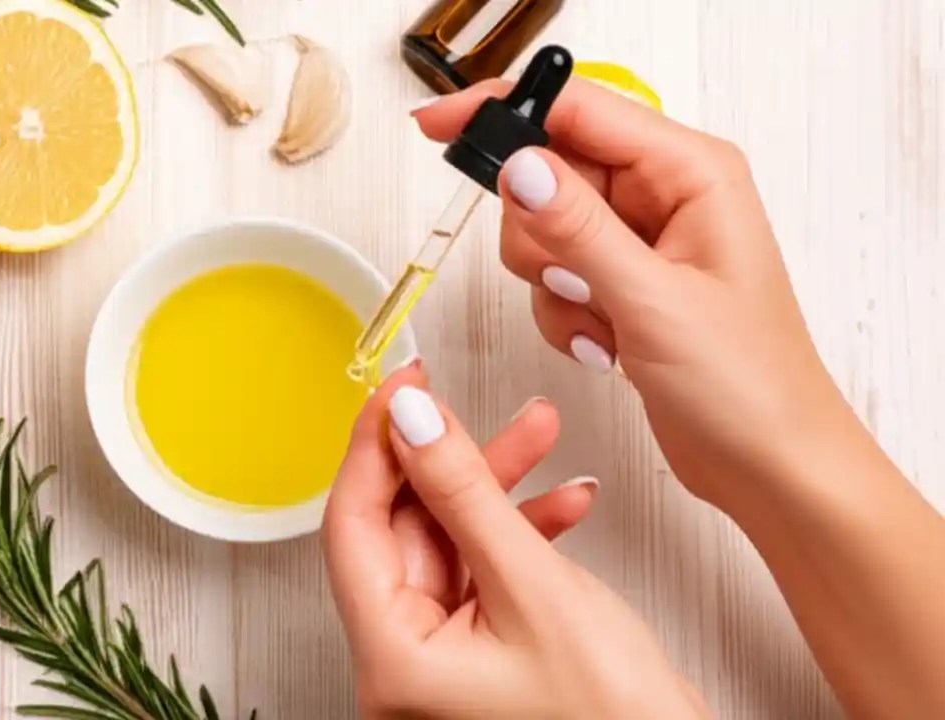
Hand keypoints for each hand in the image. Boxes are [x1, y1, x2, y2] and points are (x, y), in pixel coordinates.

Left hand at [323, 365, 706, 717]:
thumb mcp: (533, 584)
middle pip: (402, 527)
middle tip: (472, 404)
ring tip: (542, 432)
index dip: (373, 445)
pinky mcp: (480, 647)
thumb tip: (412, 421)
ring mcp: (441, 656)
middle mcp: (403, 661)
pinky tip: (563, 500)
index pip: (351, 525)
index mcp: (391, 659)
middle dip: (450, 461)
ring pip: (448, 539)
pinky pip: (483, 567)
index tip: (401, 388)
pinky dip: (519, 529)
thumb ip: (465, 493)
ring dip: (494, 486)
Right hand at [414, 78, 854, 505]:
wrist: (770, 464)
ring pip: (542, 227)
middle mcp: (665, 196)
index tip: (440, 127)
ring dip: (553, 282)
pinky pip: (553, 275)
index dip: (505, 111)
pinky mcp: (622, 283)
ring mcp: (640, 242)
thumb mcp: (654, 302)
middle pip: (551, 168)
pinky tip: (607, 345)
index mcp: (691, 173)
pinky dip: (562, 314)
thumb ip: (580, 228)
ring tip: (604, 319)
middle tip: (574, 278)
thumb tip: (520, 166)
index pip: (578, 109)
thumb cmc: (751, 387)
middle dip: (540, 231)